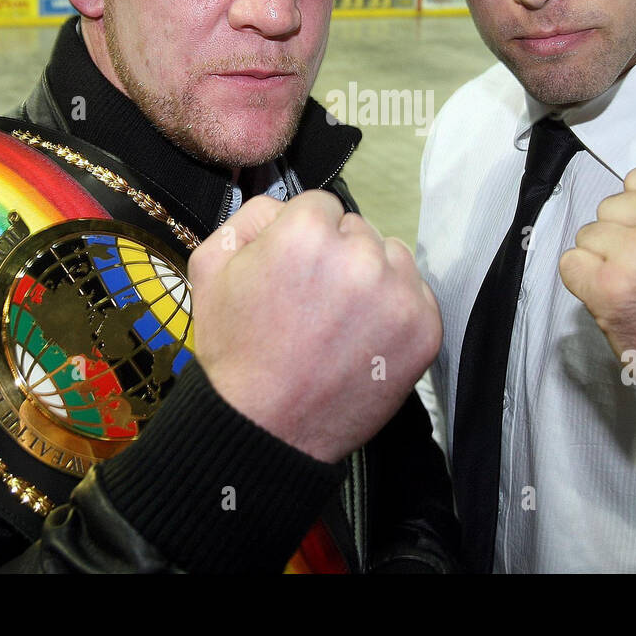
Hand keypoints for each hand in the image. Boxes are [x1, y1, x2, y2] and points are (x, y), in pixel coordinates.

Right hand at [187, 192, 442, 462]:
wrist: (265, 430)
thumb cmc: (237, 351)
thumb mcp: (210, 268)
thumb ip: (249, 218)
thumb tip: (285, 205)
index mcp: (306, 233)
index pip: (322, 206)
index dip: (303, 238)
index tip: (294, 273)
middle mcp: (360, 257)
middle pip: (359, 230)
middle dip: (339, 256)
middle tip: (315, 303)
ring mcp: (398, 294)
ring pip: (392, 258)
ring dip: (372, 278)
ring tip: (340, 321)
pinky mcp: (425, 329)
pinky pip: (417, 295)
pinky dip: (396, 311)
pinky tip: (364, 337)